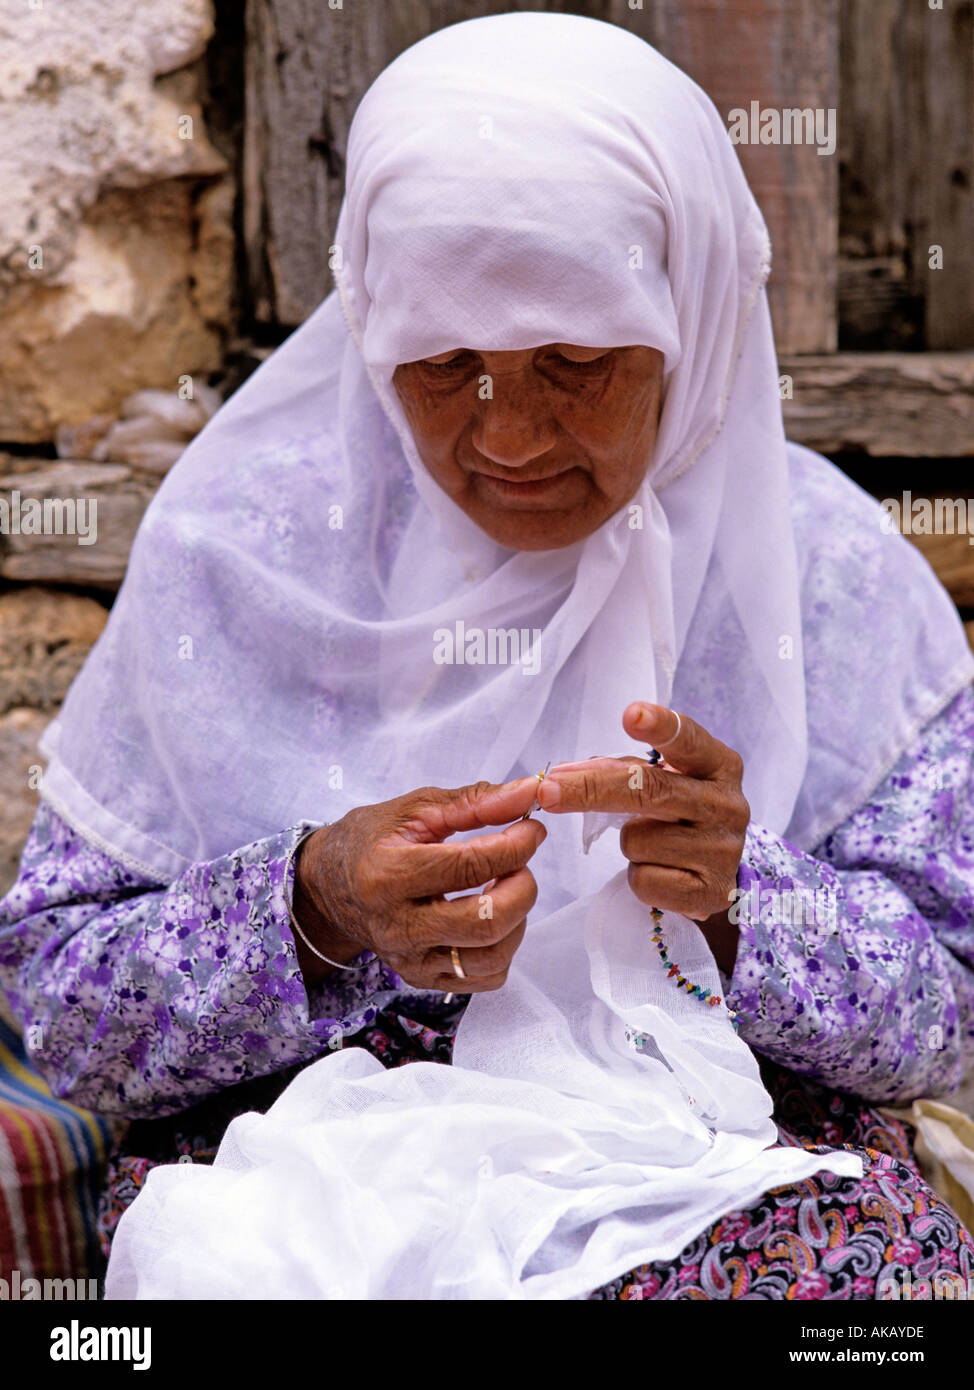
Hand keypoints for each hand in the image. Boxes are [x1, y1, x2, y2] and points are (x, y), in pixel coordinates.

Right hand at [292, 777, 545, 991]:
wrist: (330, 888)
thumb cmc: (371, 840)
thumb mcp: (414, 808)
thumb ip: (474, 801)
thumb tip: (529, 793)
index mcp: (387, 875)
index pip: (468, 867)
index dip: (514, 846)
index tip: (532, 829)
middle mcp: (397, 926)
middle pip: (485, 922)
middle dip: (522, 887)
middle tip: (520, 862)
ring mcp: (410, 960)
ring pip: (492, 956)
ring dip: (517, 918)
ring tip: (506, 887)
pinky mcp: (423, 979)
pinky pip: (486, 978)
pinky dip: (504, 946)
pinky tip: (490, 915)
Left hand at [536, 703, 748, 971]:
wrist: (717, 870)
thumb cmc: (678, 811)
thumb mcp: (663, 780)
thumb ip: (623, 770)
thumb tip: (562, 777)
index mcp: (719, 765)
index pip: (688, 739)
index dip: (659, 726)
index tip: (631, 714)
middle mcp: (729, 804)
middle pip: (650, 790)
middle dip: (592, 788)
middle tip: (549, 790)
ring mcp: (723, 851)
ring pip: (637, 841)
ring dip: (628, 842)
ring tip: (652, 843)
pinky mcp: (710, 893)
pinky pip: (643, 880)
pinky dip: (638, 876)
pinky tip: (660, 871)